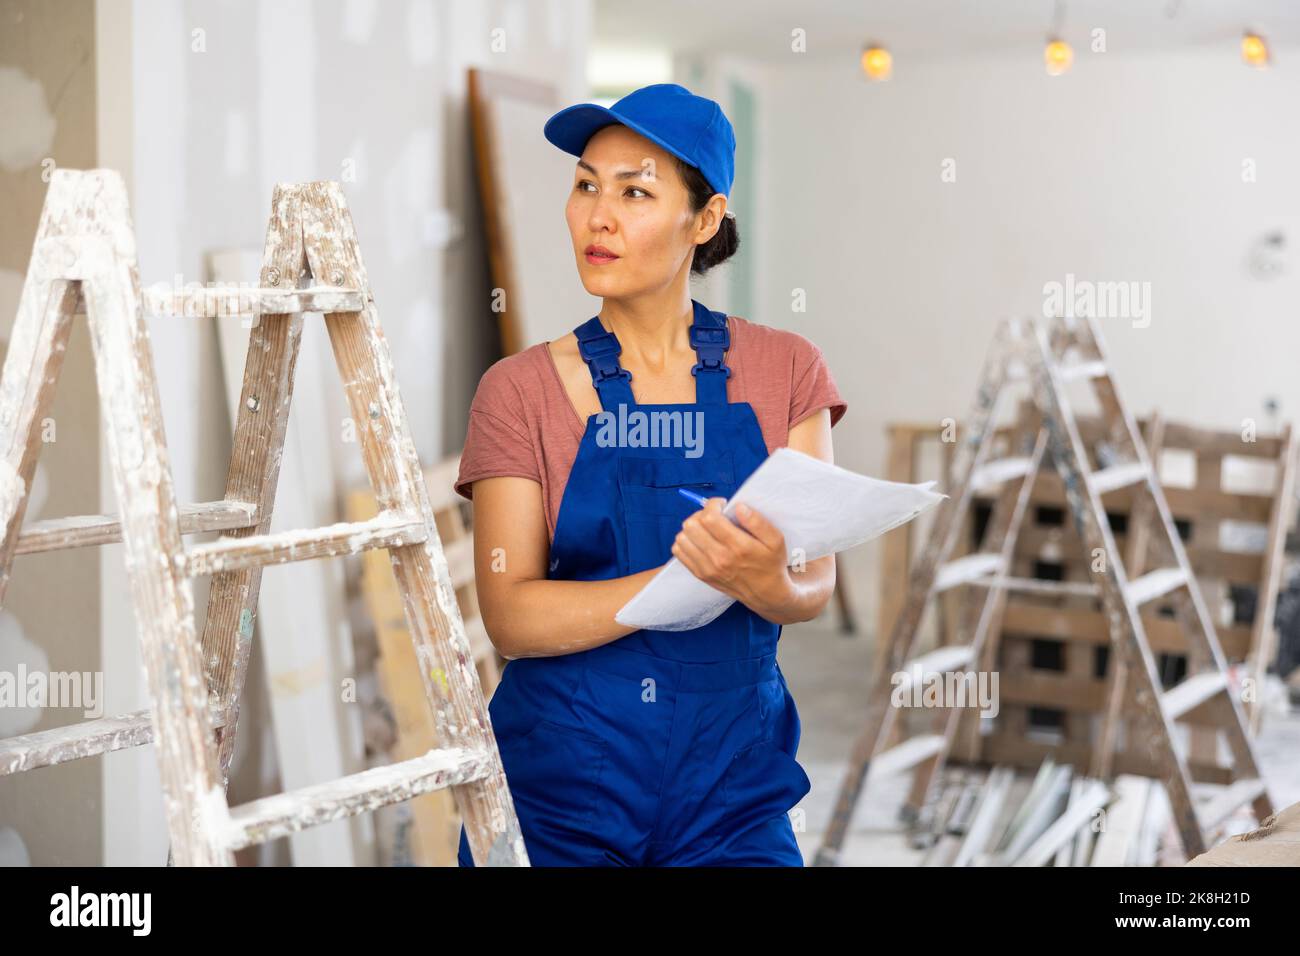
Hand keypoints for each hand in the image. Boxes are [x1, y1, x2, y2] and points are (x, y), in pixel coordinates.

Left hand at [670, 498, 794, 619]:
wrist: (766, 594)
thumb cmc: (771, 563)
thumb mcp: (775, 540)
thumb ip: (757, 522)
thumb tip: (738, 507)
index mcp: (738, 547)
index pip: (710, 518)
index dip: (712, 505)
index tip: (721, 505)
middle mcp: (719, 558)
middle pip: (692, 525)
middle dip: (701, 513)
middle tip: (713, 516)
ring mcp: (707, 568)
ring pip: (682, 537)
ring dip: (692, 527)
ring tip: (706, 528)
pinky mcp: (701, 574)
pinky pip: (679, 552)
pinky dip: (686, 541)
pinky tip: (700, 540)